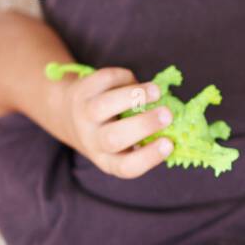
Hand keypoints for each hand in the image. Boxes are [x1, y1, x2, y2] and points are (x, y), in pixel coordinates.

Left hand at [55, 67, 173, 177]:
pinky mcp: (82, 90)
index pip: (126, 167)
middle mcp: (92, 141)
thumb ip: (147, 138)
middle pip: (113, 138)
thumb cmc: (110, 132)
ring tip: (157, 92)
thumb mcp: (123, 145)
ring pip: (104, 106)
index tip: (169, 143)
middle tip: (168, 115)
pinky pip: (104, 81)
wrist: (68, 115)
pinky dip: (125, 78)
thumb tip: (177, 125)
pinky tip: (136, 82)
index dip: (148, 157)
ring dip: (133, 96)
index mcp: (108, 160)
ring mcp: (83, 115)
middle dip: (143, 125)